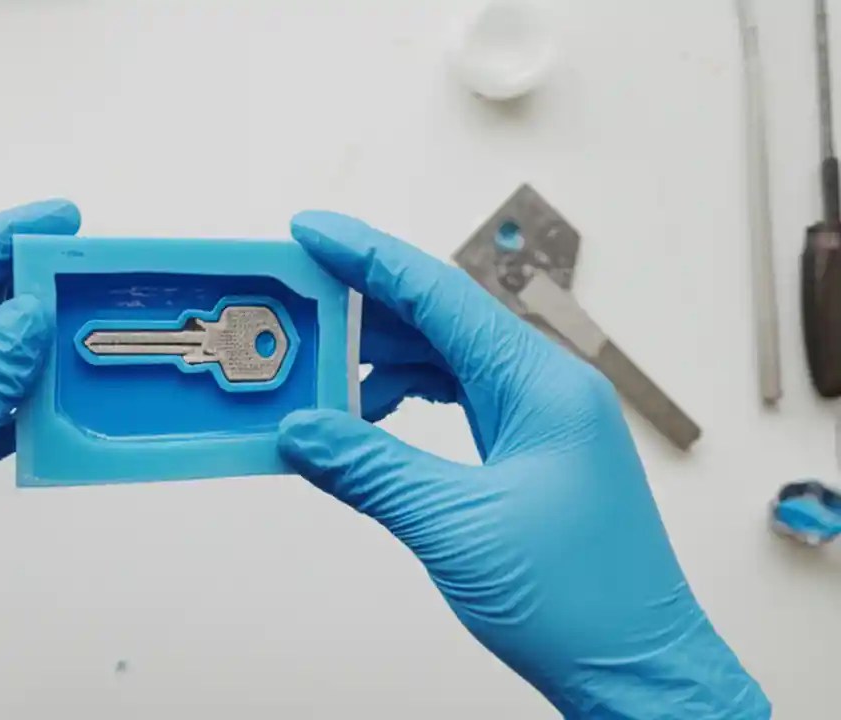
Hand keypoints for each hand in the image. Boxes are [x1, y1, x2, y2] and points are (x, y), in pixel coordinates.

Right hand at [278, 212, 769, 718]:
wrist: (638, 672)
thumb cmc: (580, 603)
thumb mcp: (454, 528)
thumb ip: (369, 470)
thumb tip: (301, 431)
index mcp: (541, 385)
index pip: (441, 294)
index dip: (369, 257)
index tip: (312, 232)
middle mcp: (546, 389)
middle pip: (442, 320)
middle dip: (366, 307)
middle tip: (299, 301)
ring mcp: (541, 421)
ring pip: (448, 362)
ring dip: (382, 360)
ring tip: (321, 371)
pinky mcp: (530, 455)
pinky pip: (459, 402)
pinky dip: (406, 402)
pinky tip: (368, 421)